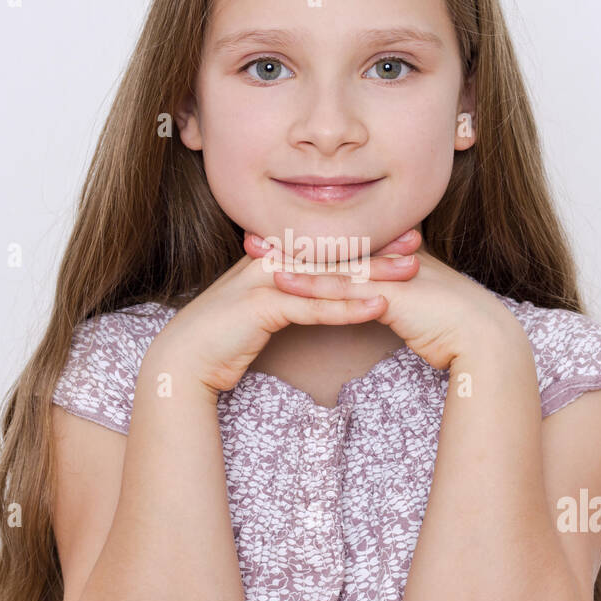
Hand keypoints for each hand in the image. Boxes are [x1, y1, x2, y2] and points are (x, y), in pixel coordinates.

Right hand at [151, 230, 419, 398]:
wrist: (183, 360)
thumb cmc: (223, 340)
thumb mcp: (261, 312)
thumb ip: (287, 298)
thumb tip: (316, 297)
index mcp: (270, 258)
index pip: (325, 246)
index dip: (364, 241)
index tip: (400, 240)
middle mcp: (269, 261)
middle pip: (332, 252)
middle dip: (377, 247)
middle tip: (417, 245)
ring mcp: (264, 280)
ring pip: (328, 274)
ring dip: (372, 274)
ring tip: (410, 274)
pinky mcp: (262, 305)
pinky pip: (313, 305)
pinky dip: (347, 307)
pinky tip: (378, 307)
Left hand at [247, 230, 520, 372]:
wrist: (486, 342)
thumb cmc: (456, 331)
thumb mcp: (421, 310)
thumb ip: (397, 301)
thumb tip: (379, 306)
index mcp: (397, 256)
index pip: (346, 245)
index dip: (310, 242)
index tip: (276, 241)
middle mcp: (392, 257)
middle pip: (333, 245)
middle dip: (291, 241)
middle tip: (252, 238)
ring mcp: (391, 272)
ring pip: (333, 261)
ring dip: (292, 258)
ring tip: (254, 254)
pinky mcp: (391, 293)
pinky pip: (344, 287)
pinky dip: (311, 284)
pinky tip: (282, 284)